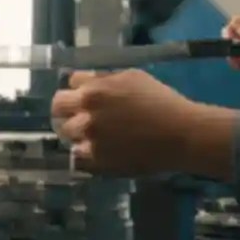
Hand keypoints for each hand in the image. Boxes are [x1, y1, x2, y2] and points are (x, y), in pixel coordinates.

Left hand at [51, 69, 228, 175]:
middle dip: (67, 108)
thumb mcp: (133, 77)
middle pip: (58, 108)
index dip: (78, 88)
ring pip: (66, 134)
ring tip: (93, 134)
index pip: (69, 84)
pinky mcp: (97, 162)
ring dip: (76, 132)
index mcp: (93, 90)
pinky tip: (98, 150)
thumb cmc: (162, 101)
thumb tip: (87, 81)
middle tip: (81, 114)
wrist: (180, 134)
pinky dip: (84, 153)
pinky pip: (77, 158)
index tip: (86, 94)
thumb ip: (105, 79)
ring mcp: (90, 140)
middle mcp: (86, 114)